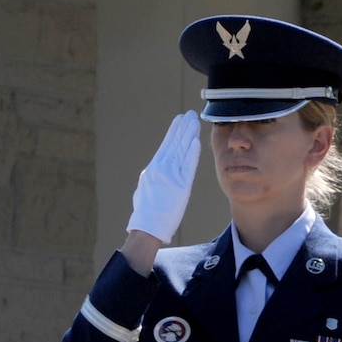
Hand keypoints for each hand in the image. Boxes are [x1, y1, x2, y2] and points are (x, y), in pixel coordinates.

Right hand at [127, 110, 201, 244]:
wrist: (147, 226)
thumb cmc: (146, 214)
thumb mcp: (145, 190)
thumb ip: (153, 178)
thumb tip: (153, 172)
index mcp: (153, 169)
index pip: (166, 145)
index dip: (173, 132)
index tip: (179, 121)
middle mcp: (161, 169)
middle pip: (174, 143)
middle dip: (182, 128)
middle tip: (189, 115)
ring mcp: (171, 175)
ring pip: (181, 150)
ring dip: (189, 134)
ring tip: (195, 122)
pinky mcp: (180, 184)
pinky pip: (187, 165)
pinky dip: (191, 152)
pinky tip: (195, 140)